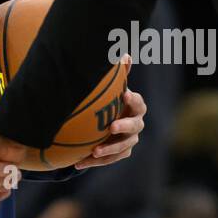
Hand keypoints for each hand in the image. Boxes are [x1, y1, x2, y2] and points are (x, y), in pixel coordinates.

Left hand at [75, 55, 145, 169]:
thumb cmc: (110, 99)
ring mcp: (130, 140)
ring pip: (124, 147)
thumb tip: (125, 54)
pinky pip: (111, 159)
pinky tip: (78, 162)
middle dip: (124, 126)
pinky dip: (95, 162)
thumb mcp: (112, 87)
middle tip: (112, 126)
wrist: (107, 120)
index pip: (138, 103)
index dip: (133, 99)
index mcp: (135, 106)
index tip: (124, 95)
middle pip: (135, 127)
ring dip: (109, 149)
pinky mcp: (121, 152)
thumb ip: (119, 74)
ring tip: (94, 151)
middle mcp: (136, 124)